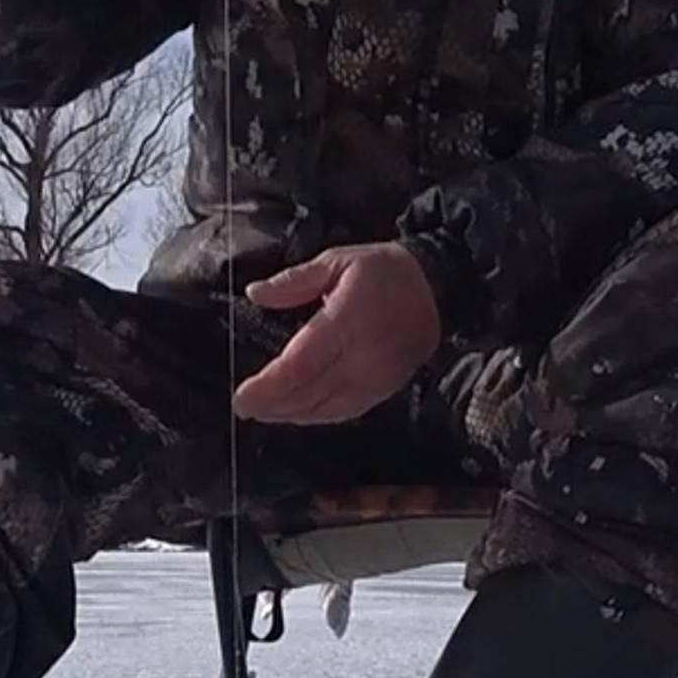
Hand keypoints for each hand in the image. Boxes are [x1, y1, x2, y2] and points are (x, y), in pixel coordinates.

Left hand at [234, 242, 445, 424]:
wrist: (436, 289)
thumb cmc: (383, 272)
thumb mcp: (336, 261)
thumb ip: (293, 281)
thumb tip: (255, 293)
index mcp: (347, 321)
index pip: (300, 366)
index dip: (268, 388)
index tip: (241, 397)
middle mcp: (362, 357)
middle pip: (308, 393)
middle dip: (271, 405)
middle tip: (243, 407)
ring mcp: (376, 378)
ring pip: (324, 409)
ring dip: (289, 414)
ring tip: (262, 412)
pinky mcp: (384, 389)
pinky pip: (345, 412)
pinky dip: (316, 416)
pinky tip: (296, 413)